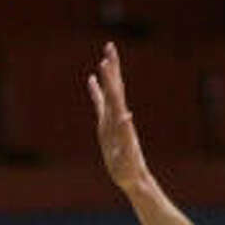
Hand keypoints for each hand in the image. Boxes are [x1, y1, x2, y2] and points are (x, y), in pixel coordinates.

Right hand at [87, 41, 150, 190]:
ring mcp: (112, 120)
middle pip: (114, 87)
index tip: (105, 61)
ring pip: (109, 93)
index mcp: (120, 122)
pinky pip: (100, 105)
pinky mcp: (107, 127)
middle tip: (110, 46)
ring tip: (103, 58)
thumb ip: (127, 136)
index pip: (115, 95)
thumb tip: (126, 115)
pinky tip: (91, 80)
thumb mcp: (128, 154)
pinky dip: (96, 92)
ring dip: (107, 75)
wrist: (133, 177)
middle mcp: (117, 117)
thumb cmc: (130, 170)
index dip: (110, 78)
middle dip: (112, 67)